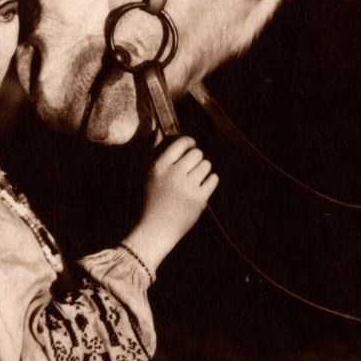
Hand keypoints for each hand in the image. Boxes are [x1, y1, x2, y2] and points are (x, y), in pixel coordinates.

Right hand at [122, 136, 218, 275]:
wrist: (154, 231)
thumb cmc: (149, 200)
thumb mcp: (147, 174)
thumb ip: (154, 151)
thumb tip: (158, 129)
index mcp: (159, 166)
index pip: (181, 143)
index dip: (189, 142)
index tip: (191, 146)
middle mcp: (173, 174)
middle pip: (197, 153)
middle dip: (196, 159)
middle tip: (190, 169)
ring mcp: (187, 187)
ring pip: (206, 165)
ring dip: (203, 170)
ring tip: (194, 180)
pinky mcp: (199, 200)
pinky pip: (213, 179)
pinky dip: (210, 182)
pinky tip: (201, 187)